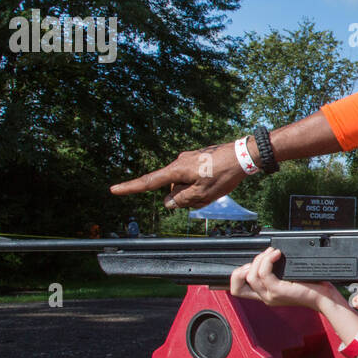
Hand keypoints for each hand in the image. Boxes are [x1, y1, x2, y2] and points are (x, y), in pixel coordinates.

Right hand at [111, 140, 248, 208]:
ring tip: (215, 188)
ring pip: (185, 185)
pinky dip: (202, 186)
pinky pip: (194, 178)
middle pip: (173, 189)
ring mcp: (189, 160)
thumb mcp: (203, 193)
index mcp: (177, 170)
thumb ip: (182, 200)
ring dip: (196, 192)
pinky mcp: (198, 160)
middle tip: (207, 194)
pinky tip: (216, 184)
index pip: (149, 182)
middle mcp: (179, 163)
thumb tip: (168, 202)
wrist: (243, 155)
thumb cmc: (223, 174)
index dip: (131, 188)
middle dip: (185, 197)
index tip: (114, 190)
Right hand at [230, 248, 337, 310]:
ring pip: (251, 275)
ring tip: (273, 252)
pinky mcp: (278, 291)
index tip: (251, 262)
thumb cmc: (310, 285)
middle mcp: (265, 296)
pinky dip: (268, 260)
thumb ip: (275, 270)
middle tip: (261, 258)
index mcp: (265, 294)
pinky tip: (277, 254)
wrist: (323, 296)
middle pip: (236, 285)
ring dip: (260, 258)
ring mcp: (270, 295)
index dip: (236, 275)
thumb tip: (267, 254)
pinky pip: (263, 273)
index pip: (238, 289)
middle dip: (242, 267)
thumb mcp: (288, 277)